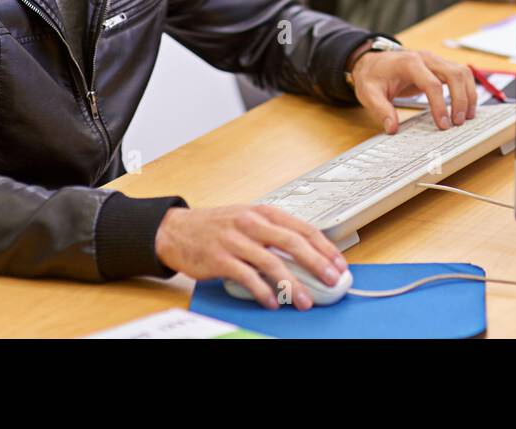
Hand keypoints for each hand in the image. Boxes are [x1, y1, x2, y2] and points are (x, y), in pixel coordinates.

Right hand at [154, 204, 347, 310]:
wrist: (176, 230)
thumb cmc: (217, 226)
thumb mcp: (249, 220)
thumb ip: (275, 233)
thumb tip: (307, 255)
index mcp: (264, 212)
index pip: (304, 228)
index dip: (325, 247)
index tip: (339, 263)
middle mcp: (253, 223)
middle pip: (294, 243)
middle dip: (318, 264)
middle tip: (332, 280)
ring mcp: (236, 240)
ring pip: (273, 263)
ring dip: (292, 284)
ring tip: (304, 301)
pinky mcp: (220, 258)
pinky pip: (247, 277)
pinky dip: (263, 291)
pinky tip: (272, 302)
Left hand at [348, 48, 477, 133]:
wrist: (373, 62)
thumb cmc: (373, 76)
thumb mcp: (369, 93)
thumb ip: (380, 110)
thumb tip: (392, 128)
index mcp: (409, 63)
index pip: (432, 84)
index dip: (440, 106)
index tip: (443, 125)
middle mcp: (426, 58)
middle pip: (454, 74)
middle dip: (461, 99)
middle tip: (458, 122)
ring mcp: (435, 60)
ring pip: (462, 72)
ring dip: (469, 94)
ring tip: (467, 117)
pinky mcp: (440, 66)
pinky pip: (461, 74)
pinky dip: (467, 89)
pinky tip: (466, 106)